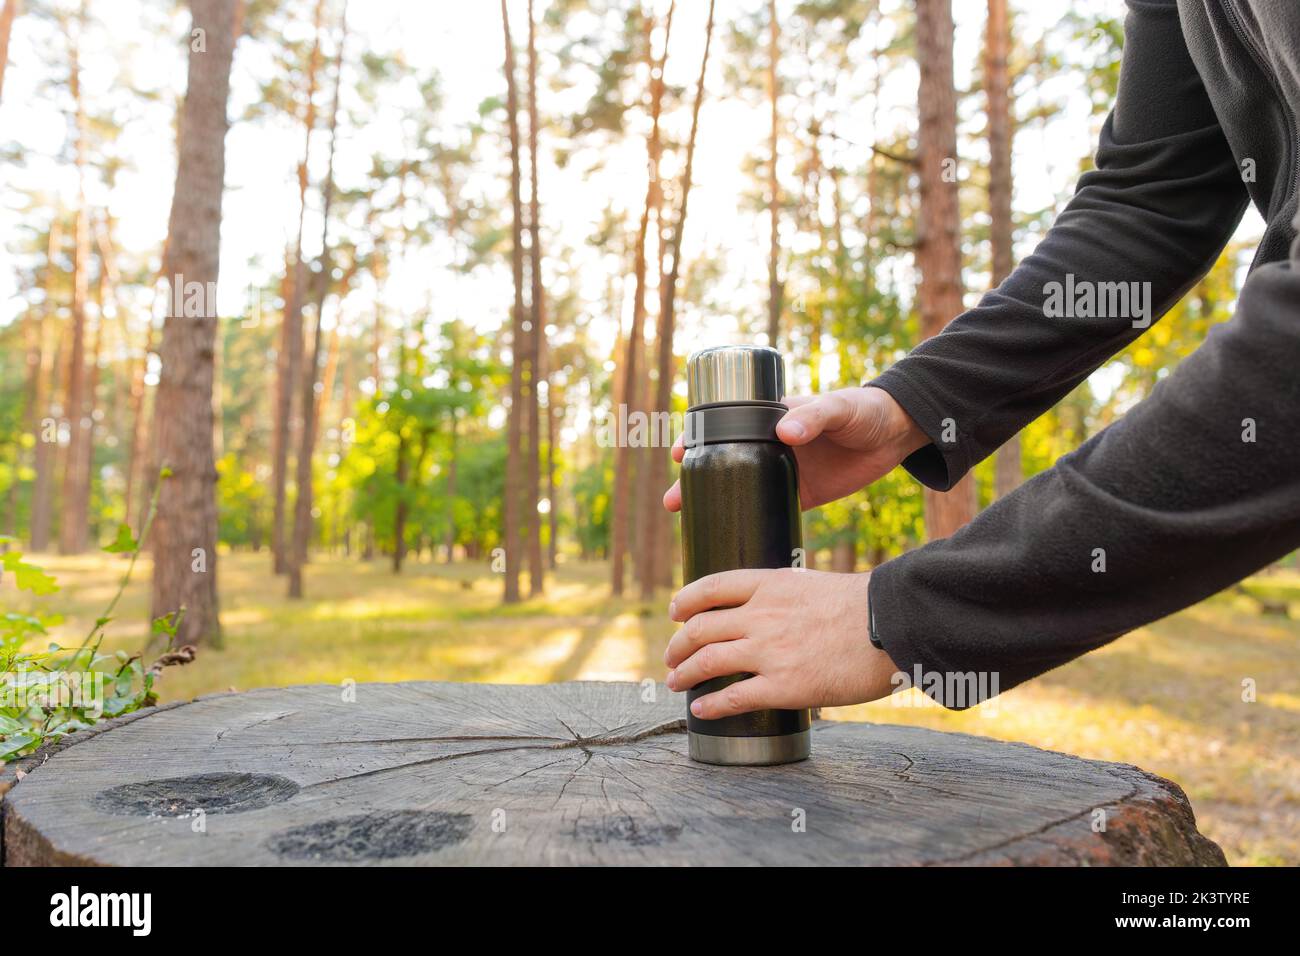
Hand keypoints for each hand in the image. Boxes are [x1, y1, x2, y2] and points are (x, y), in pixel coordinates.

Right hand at [662, 386, 927, 511]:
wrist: (896, 434)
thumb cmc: (863, 409)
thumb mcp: (838, 408)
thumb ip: (813, 417)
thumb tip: (783, 431)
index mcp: (771, 418)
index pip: (724, 426)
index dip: (697, 439)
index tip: (678, 453)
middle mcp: (770, 445)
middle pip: (722, 462)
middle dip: (693, 480)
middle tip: (673, 500)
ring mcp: (783, 471)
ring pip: (739, 489)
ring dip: (713, 504)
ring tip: (687, 521)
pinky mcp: (802, 494)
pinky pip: (768, 509)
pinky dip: (748, 522)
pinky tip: (729, 537)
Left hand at [663, 568, 899, 718]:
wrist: (891, 626)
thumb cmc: (864, 607)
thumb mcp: (814, 585)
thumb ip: (786, 597)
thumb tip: (773, 611)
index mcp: (769, 586)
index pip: (712, 587)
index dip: (687, 600)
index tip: (676, 612)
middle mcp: (760, 616)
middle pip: (700, 628)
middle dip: (678, 644)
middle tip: (671, 656)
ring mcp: (769, 652)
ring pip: (707, 661)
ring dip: (683, 674)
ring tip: (675, 682)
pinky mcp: (783, 686)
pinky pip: (733, 698)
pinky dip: (710, 705)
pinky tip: (700, 709)